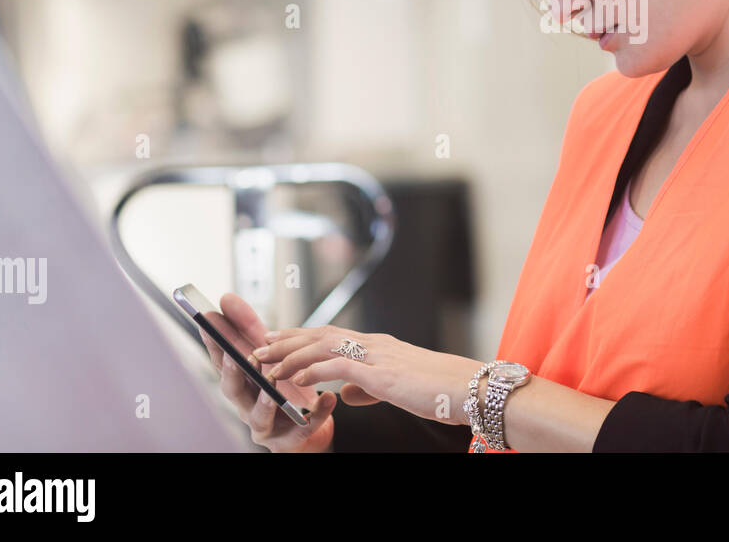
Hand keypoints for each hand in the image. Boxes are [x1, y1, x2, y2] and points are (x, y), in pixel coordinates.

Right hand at [196, 292, 337, 451]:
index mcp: (242, 383)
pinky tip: (328, 398)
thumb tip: (226, 298)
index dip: (214, 343)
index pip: (222, 362)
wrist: (303, 426)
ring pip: (259, 416)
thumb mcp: (267, 355)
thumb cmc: (280, 388)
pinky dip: (316, 414)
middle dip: (233, 373)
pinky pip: (302, 428)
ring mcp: (265, 424)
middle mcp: (247, 405)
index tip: (209, 322)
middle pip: (233, 391)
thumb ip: (249, 329)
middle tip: (237, 356)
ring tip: (273, 384)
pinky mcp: (288, 439)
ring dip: (264, 399)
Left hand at [252, 325, 483, 426]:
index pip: (332, 335)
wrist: (469, 388)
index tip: (277, 338)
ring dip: (291, 355)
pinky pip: (338, 367)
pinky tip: (294, 380)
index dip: (301, 336)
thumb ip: (370, 387)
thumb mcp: (398, 388)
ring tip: (267, 363)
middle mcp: (374, 344)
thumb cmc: (440, 390)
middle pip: (321, 335)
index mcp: (379, 346)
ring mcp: (377, 355)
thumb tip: (347, 393)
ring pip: (324, 347)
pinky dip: (312, 372)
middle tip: (259, 345)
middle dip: (287, 340)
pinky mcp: (381, 372)